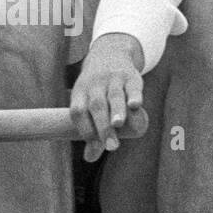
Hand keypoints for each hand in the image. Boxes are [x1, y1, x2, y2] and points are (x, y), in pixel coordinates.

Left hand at [70, 33, 147, 161]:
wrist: (109, 53)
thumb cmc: (96, 90)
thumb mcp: (88, 105)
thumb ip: (91, 132)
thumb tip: (90, 158)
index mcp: (80, 93)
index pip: (77, 111)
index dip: (85, 128)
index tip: (95, 145)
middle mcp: (94, 85)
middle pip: (96, 106)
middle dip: (103, 126)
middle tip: (112, 146)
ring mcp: (112, 79)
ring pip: (113, 95)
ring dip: (116, 110)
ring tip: (118, 124)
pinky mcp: (131, 76)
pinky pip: (132, 86)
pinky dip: (134, 96)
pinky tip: (135, 106)